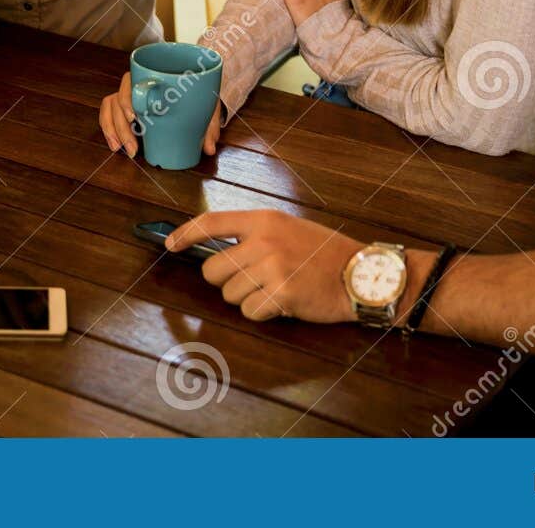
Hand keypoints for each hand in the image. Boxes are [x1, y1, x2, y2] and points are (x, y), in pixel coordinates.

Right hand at [99, 70, 221, 158]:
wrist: (197, 89)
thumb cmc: (199, 92)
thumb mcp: (206, 105)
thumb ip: (208, 125)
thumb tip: (208, 148)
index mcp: (153, 75)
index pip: (131, 81)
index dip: (127, 99)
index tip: (133, 117)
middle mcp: (136, 83)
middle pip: (118, 100)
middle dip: (122, 127)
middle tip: (133, 148)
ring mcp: (129, 94)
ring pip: (111, 108)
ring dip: (113, 130)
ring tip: (120, 149)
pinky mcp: (125, 106)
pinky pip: (108, 114)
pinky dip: (108, 129)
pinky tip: (114, 145)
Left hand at [166, 209, 362, 322]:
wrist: (363, 273)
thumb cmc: (325, 253)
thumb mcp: (288, 228)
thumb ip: (254, 235)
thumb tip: (219, 252)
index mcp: (263, 220)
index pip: (211, 222)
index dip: (186, 234)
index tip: (171, 244)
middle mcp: (264, 240)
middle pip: (213, 270)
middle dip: (226, 282)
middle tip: (252, 282)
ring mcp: (272, 268)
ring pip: (230, 295)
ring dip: (248, 299)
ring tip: (275, 290)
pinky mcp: (282, 294)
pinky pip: (250, 312)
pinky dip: (262, 314)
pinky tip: (283, 303)